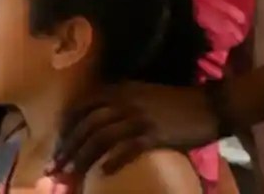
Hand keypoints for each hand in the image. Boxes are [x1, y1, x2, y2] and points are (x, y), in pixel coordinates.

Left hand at [49, 82, 218, 177]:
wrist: (209, 105)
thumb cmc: (174, 102)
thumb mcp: (140, 93)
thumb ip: (119, 101)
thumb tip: (96, 120)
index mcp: (118, 89)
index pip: (81, 106)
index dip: (65, 126)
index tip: (56, 144)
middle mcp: (124, 101)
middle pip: (86, 125)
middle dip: (67, 147)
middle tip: (55, 167)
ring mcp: (138, 117)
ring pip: (101, 138)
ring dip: (82, 158)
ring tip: (71, 174)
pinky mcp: (154, 134)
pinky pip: (127, 149)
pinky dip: (113, 161)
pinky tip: (104, 173)